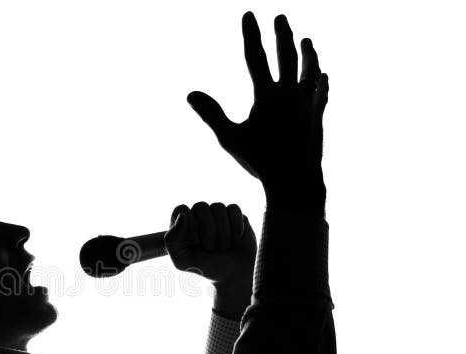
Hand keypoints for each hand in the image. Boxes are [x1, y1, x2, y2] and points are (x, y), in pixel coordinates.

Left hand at [164, 202, 255, 289]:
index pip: (181, 209)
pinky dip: (236, 226)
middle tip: (210, 247)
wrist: (233, 275)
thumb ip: (172, 240)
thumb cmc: (204, 268)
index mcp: (182, 224)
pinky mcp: (235, 215)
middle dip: (208, 230)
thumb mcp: (182, 261)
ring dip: (222, 232)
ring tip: (223, 246)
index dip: (189, 225)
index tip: (194, 242)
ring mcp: (217, 214)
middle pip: (200, 206)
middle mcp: (198, 216)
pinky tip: (236, 239)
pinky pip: (234, 209)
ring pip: (218, 207)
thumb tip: (183, 215)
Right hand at [187, 12, 328, 207]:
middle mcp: (290, 94)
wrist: (296, 180)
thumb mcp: (230, 138)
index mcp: (267, 96)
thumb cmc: (260, 161)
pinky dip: (320, 82)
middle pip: (288, 56)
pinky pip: (321, 93)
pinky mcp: (317, 117)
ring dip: (308, 53)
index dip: (251, 34)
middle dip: (283, 34)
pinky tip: (322, 76)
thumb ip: (211, 113)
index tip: (249, 14)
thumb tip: (190, 94)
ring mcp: (306, 104)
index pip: (256, 57)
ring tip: (307, 41)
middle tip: (280, 17)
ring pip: (309, 70)